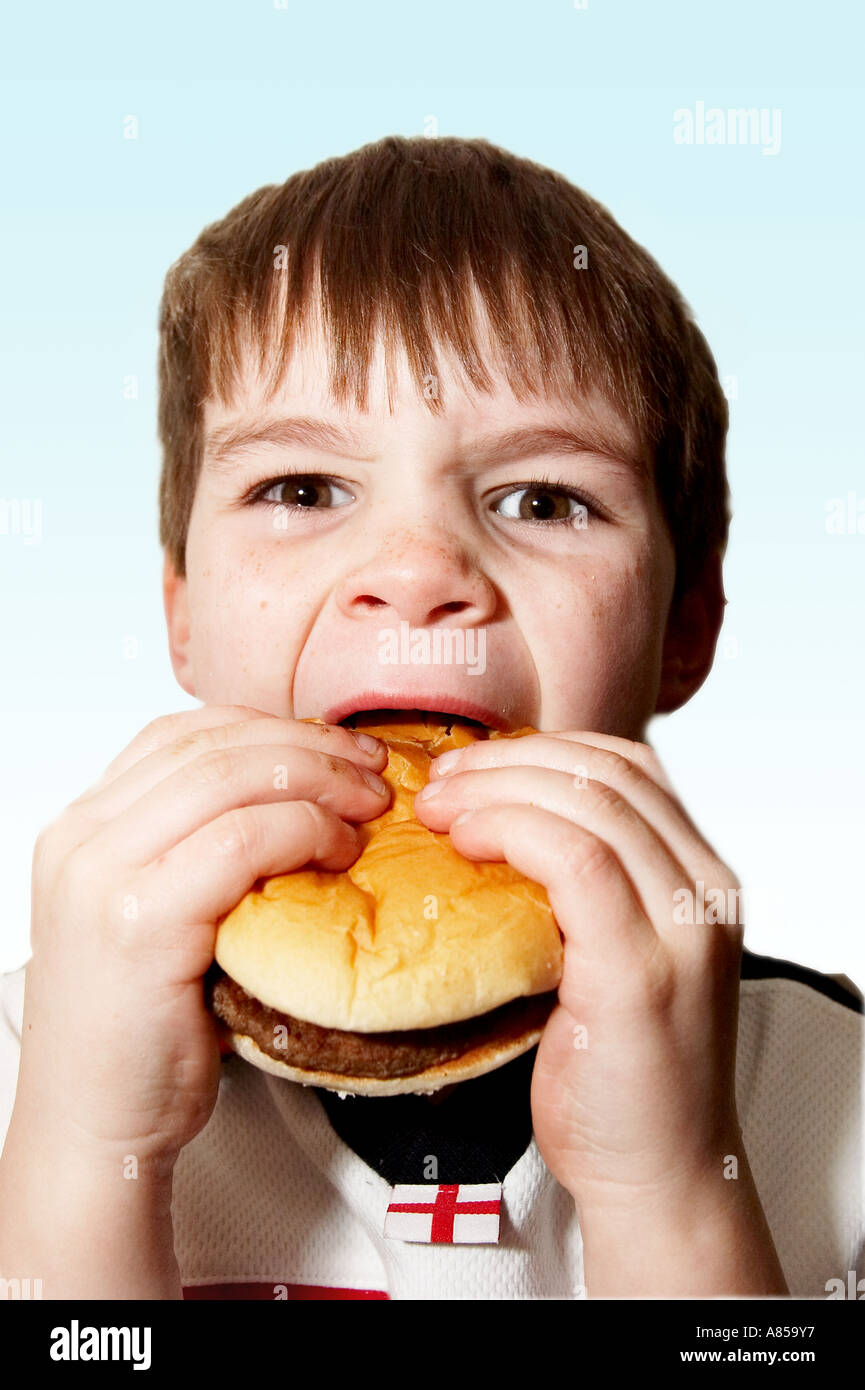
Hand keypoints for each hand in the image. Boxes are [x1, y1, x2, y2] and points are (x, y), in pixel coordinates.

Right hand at [14, 706, 389, 1171]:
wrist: (96, 1129)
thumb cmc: (139, 1035)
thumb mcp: (159, 916)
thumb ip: (198, 850)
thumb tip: (300, 799)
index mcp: (82, 827)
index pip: (183, 735)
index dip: (270, 728)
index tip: (334, 747)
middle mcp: (81, 838)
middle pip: (211, 745)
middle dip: (308, 745)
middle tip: (372, 768)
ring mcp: (102, 874)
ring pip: (231, 778)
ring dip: (318, 780)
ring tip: (369, 804)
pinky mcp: (139, 919)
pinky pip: (242, 839)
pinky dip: (305, 830)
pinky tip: (339, 848)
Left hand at [413, 729, 745, 1211]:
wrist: (658, 1174)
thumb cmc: (618, 1072)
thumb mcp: (609, 953)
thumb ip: (582, 888)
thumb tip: (493, 824)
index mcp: (698, 877)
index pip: (627, 767)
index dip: (543, 751)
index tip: (472, 769)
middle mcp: (704, 889)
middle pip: (607, 772)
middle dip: (509, 760)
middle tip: (438, 782)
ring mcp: (682, 927)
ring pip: (591, 803)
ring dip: (499, 788)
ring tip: (436, 807)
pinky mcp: (641, 971)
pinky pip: (577, 861)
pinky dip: (512, 832)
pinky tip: (466, 842)